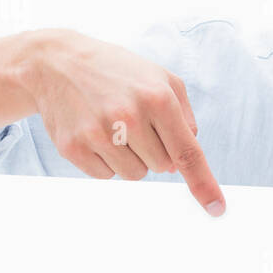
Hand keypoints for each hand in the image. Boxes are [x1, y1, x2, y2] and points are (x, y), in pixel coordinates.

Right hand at [21, 28, 225, 215]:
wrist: (55, 63)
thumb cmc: (118, 72)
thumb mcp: (161, 78)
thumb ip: (185, 116)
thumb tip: (186, 158)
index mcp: (158, 98)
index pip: (187, 152)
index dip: (203, 183)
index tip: (217, 208)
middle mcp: (129, 116)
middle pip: (162, 167)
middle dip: (154, 150)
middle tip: (134, 121)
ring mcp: (98, 133)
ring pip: (134, 175)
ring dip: (130, 158)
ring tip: (113, 126)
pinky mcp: (73, 147)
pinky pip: (106, 176)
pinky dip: (105, 161)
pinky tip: (94, 132)